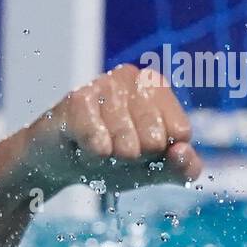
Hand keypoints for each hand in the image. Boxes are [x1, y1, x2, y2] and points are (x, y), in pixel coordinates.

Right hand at [22, 64, 202, 195]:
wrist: (61, 164)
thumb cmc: (115, 158)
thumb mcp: (158, 169)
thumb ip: (185, 168)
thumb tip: (182, 151)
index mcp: (159, 88)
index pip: (180, 133)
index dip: (161, 153)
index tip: (142, 147)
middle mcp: (134, 77)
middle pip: (155, 140)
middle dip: (136, 158)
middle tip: (115, 148)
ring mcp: (105, 84)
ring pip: (128, 145)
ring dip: (111, 159)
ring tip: (98, 146)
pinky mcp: (77, 99)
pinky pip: (100, 144)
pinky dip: (93, 156)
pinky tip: (81, 145)